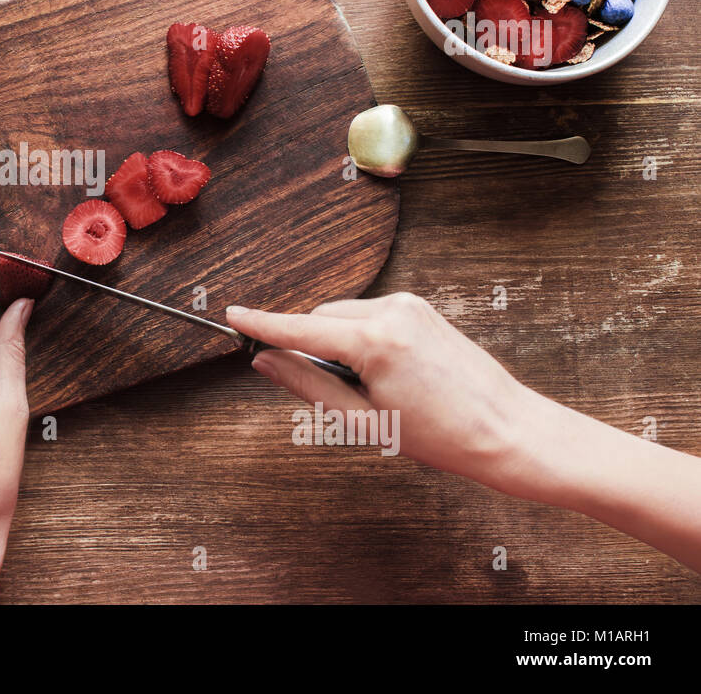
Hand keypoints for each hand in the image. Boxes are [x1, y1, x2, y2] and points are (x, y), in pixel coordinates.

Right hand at [224, 293, 558, 497]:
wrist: (507, 432)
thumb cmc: (442, 436)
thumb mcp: (362, 420)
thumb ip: (307, 385)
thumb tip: (268, 364)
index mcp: (375, 340)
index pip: (300, 328)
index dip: (261, 325)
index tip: (231, 315)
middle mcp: (392, 310)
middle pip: (321, 320)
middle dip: (314, 349)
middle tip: (340, 395)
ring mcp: (410, 305)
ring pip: (344, 317)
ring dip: (340, 345)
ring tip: (376, 390)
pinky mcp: (422, 307)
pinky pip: (370, 317)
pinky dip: (363, 339)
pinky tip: (390, 374)